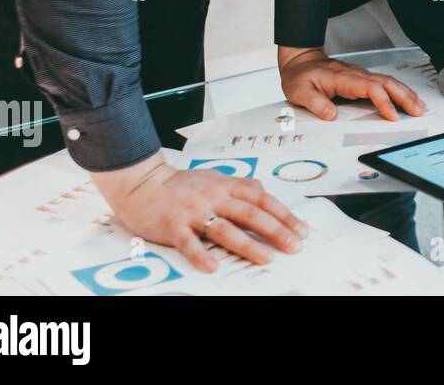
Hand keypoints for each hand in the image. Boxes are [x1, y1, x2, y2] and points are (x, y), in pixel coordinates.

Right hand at [93, 153, 308, 272]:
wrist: (141, 183)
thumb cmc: (179, 184)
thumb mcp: (213, 176)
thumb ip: (238, 183)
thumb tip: (262, 189)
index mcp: (225, 185)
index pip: (262, 199)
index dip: (284, 214)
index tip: (302, 229)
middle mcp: (213, 197)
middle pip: (250, 213)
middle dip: (276, 230)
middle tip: (294, 246)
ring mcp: (193, 212)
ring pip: (225, 228)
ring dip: (247, 245)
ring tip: (266, 258)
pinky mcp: (173, 226)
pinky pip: (188, 243)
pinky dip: (201, 255)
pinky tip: (213, 267)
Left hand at [279, 47, 424, 120]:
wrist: (301, 61)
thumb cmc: (301, 75)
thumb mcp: (300, 91)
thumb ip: (315, 103)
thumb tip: (330, 115)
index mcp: (344, 78)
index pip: (371, 88)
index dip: (384, 102)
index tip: (392, 115)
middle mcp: (356, 75)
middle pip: (387, 83)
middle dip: (404, 97)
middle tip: (417, 111)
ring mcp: (361, 76)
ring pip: (389, 82)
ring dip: (405, 93)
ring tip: (418, 106)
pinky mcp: (362, 80)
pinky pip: (385, 84)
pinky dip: (399, 91)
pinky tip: (406, 98)